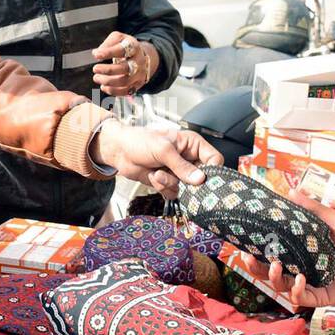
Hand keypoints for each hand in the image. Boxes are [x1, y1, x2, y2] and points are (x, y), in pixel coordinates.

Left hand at [91, 31, 153, 96]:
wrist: (141, 57)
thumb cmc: (126, 47)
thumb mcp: (118, 38)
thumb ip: (107, 43)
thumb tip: (96, 53)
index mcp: (134, 48)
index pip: (122, 50)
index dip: (108, 52)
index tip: (97, 54)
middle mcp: (139, 61)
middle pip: (124, 68)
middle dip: (107, 70)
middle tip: (95, 69)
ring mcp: (139, 74)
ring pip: (124, 81)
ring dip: (108, 81)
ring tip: (97, 78)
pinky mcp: (137, 84)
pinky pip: (126, 91)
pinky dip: (113, 91)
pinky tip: (104, 87)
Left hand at [92, 120, 222, 196]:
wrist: (120, 152)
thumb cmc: (140, 142)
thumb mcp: (163, 150)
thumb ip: (182, 166)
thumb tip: (201, 179)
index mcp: (193, 144)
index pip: (214, 159)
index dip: (212, 171)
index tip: (202, 179)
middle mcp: (189, 159)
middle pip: (203, 178)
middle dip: (187, 182)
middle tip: (176, 179)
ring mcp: (180, 172)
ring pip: (188, 188)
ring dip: (171, 184)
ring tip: (157, 173)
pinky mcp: (170, 182)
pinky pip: (175, 193)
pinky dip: (163, 188)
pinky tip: (154, 176)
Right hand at [243, 188, 334, 306]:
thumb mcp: (334, 221)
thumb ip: (313, 209)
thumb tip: (291, 191)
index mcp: (300, 252)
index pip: (272, 253)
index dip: (256, 251)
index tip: (244, 244)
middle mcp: (301, 269)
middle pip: (270, 273)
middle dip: (256, 268)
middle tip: (249, 258)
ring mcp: (310, 284)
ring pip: (281, 287)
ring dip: (273, 278)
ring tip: (276, 266)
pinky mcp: (321, 297)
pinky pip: (301, 298)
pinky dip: (296, 290)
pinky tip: (299, 279)